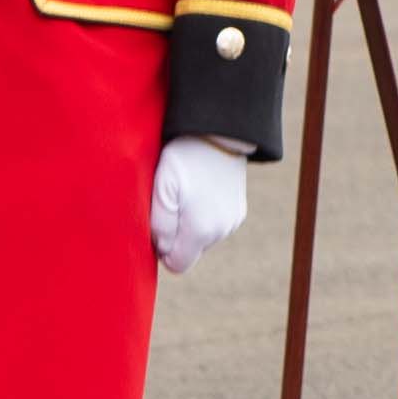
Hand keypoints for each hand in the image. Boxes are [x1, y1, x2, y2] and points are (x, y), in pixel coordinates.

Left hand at [150, 137, 247, 274]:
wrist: (219, 133)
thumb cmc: (184, 159)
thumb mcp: (162, 189)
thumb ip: (160, 225)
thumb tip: (163, 247)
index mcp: (200, 231)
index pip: (176, 265)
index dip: (162, 250)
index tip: (159, 224)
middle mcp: (220, 232)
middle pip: (189, 251)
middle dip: (176, 235)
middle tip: (172, 201)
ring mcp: (232, 222)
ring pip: (202, 238)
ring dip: (190, 224)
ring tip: (187, 192)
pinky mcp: (238, 211)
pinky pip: (214, 225)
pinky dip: (204, 215)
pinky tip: (200, 191)